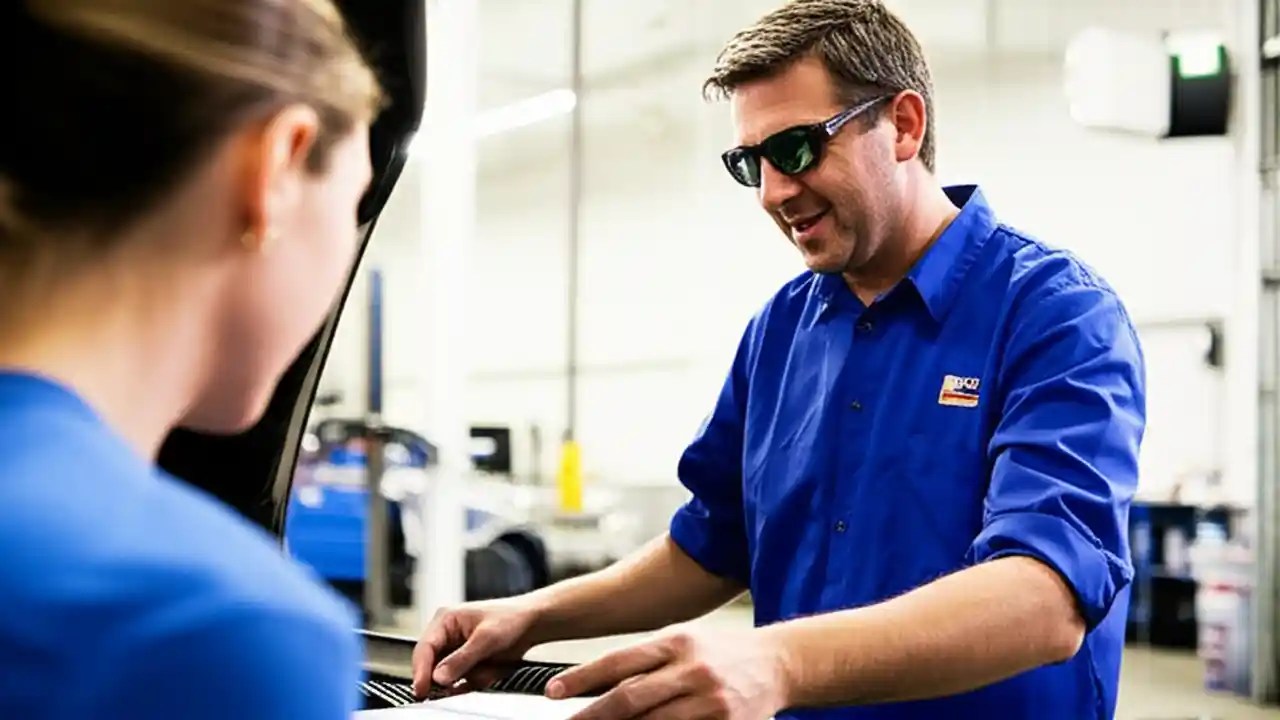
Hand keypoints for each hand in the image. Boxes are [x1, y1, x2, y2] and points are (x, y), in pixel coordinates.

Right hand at [411, 599, 541, 698]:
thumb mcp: (486, 638)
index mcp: (445, 620)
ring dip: (469, 678)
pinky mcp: (465, 664)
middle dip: (449, 677)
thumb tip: (438, 677)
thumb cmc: (510, 619)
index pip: (424, 648)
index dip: (421, 671)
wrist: (531, 624)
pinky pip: (462, 682)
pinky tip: (491, 670)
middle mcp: (446, 635)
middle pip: (432, 666)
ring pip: (449, 677)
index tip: (422, 689)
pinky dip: (476, 680)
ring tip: (490, 666)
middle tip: (459, 684)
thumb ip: (461, 659)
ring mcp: (455, 651)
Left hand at [546, 626, 788, 719]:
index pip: (618, 660)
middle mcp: (690, 669)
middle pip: (630, 696)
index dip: (582, 678)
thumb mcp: (685, 642)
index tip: (554, 691)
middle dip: (592, 714)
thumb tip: (602, 683)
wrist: (779, 663)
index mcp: (676, 642)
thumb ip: (648, 661)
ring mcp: (708, 700)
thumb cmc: (723, 653)